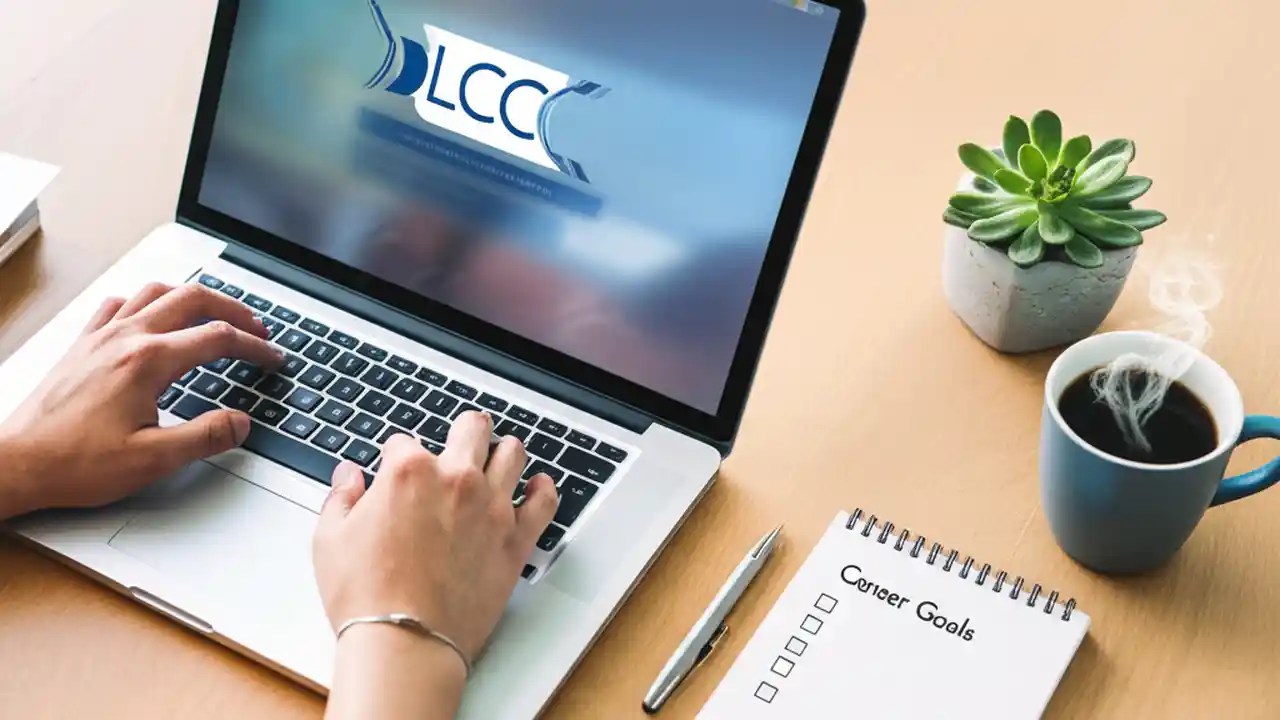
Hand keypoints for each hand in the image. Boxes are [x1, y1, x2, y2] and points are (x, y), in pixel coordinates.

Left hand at [0, 283, 283, 517]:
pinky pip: (119, 304)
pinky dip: (146, 302)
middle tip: (256, 329)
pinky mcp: (82, 345)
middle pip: (193, 298)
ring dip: (193, 297)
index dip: (254, 346)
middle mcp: (125, 338)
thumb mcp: (153, 459)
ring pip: (156, 292)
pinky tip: (152, 316)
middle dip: (233, 310)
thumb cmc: (75, 463)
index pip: (218, 338)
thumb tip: (240, 421)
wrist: (17, 463)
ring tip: (215, 313)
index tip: (272, 358)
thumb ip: (205, 437)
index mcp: (148, 361)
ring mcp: (101, 336)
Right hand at [313, 412, 558, 660]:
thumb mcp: (329, 539)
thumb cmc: (366, 596)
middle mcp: (456, 480)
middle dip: (463, 431)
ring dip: (503, 452)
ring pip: (512, 454)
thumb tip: (349, 476)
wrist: (406, 642)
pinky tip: (537, 487)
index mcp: (409, 473)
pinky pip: (544, 502)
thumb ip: (341, 498)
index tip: (396, 471)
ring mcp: (492, 507)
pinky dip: (542, 490)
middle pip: (472, 429)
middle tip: (461, 441)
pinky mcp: (516, 539)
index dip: (397, 456)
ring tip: (497, 459)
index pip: (404, 442)